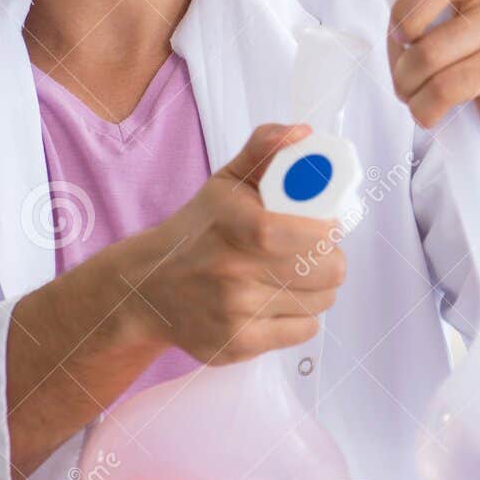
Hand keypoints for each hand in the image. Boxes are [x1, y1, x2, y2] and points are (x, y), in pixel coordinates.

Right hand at [115, 122, 346, 363]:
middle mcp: (234, 273)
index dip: (328, 231)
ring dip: (319, 289)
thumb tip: (304, 133)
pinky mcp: (239, 345)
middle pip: (327, 272)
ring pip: (320, 302)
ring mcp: (236, 314)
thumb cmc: (199, 229)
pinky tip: (278, 302)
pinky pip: (304, 331)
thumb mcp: (227, 181)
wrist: (149, 288)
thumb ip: (265, 148)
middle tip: (315, 252)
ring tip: (296, 276)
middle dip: (330, 260)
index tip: (326, 226)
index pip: (313, 235)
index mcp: (237, 226)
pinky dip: (301, 317)